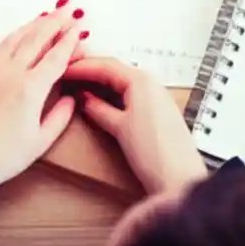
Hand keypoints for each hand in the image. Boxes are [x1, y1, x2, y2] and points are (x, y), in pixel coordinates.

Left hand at [0, 0, 87, 197]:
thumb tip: (71, 99)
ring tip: (48, 14)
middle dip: (55, 22)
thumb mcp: (40, 141)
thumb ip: (60, 116)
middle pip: (37, 39)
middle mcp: (11, 75)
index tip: (79, 28)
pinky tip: (22, 33)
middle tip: (68, 9)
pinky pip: (3, 47)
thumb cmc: (2, 156)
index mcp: (30, 90)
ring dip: (35, 24)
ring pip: (17, 38)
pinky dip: (17, 35)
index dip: (69, 41)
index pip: (55, 57)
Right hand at [63, 57, 206, 194]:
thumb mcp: (119, 128)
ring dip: (101, 81)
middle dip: (91, 70)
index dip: (82, 66)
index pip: (105, 65)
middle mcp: (152, 84)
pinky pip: (131, 93)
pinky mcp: (159, 110)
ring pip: (123, 81)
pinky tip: (102, 100)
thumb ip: (98, 109)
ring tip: (81, 85)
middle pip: (115, 69)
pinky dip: (114, 93)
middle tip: (69, 73)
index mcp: (142, 81)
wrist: (180, 180)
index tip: (64, 70)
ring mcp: (157, 97)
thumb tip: (85, 98)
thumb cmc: (156, 154)